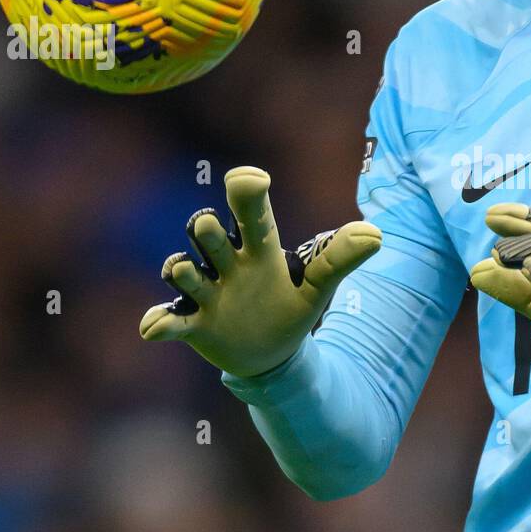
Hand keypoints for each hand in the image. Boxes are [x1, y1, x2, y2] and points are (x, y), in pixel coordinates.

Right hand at [139, 165, 380, 377]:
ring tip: (182, 270)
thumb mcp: (318, 285)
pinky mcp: (194, 324)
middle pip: (208, 235)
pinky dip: (160, 322)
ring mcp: (207, 293)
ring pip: (185, 272)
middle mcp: (227, 264)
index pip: (251, 214)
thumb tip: (376, 234)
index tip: (249, 177)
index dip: (247, 192)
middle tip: (208, 224)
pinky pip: (171, 320)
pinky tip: (153, 328)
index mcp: (259, 249)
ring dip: (181, 269)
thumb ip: (339, 259)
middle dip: (205, 229)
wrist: (270, 354)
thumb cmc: (292, 307)